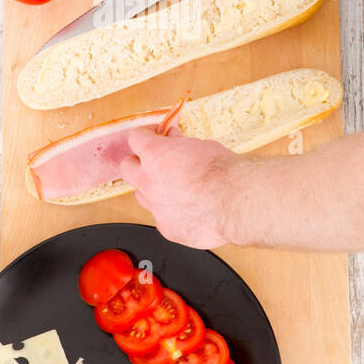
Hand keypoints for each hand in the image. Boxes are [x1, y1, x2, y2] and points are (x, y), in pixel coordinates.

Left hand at [119, 128, 240, 248]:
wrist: (236, 202)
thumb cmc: (223, 173)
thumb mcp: (202, 146)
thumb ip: (181, 145)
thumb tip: (175, 140)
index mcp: (155, 154)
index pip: (135, 138)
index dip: (145, 136)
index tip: (153, 136)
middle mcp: (148, 181)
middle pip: (127, 168)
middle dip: (138, 163)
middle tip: (154, 162)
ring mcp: (155, 207)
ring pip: (142, 196)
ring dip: (152, 190)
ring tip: (175, 189)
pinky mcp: (167, 228)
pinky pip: (162, 218)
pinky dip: (171, 213)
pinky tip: (190, 210)